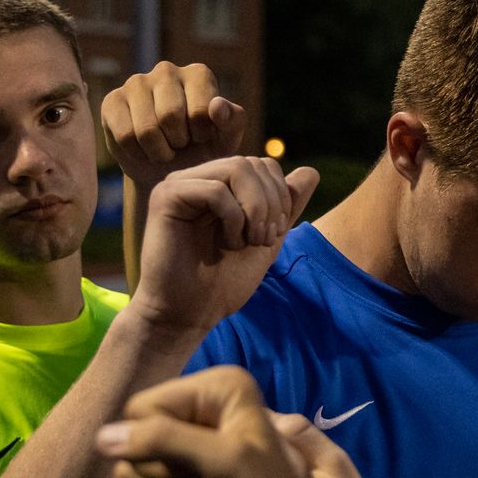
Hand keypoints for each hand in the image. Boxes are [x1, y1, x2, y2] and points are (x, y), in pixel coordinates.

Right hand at [102, 61, 244, 189]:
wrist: (169, 169)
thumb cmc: (204, 149)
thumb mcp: (227, 139)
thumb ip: (233, 120)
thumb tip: (217, 105)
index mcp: (199, 74)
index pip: (202, 109)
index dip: (202, 135)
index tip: (201, 138)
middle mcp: (167, 70)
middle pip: (170, 116)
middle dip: (179, 142)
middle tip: (181, 146)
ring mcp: (136, 82)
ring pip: (146, 128)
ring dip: (159, 152)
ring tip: (165, 150)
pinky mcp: (112, 100)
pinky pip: (125, 135)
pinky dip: (138, 153)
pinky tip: (145, 151)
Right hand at [125, 404, 385, 477]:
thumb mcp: (223, 461)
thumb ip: (162, 439)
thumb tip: (101, 438)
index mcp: (219, 390)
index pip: (143, 407)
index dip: (155, 443)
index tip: (194, 468)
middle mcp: (200, 413)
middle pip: (132, 439)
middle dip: (158, 476)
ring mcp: (186, 452)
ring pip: (131, 470)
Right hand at [127, 157, 319, 337]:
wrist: (189, 313)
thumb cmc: (223, 281)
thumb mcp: (267, 239)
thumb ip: (287, 207)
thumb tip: (312, 171)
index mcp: (219, 184)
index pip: (263, 165)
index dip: (281, 195)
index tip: (275, 234)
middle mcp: (198, 178)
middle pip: (252, 163)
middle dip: (271, 203)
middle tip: (264, 240)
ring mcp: (180, 184)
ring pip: (237, 168)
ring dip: (256, 209)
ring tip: (249, 241)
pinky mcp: (166, 196)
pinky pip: (215, 190)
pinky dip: (233, 218)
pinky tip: (228, 243)